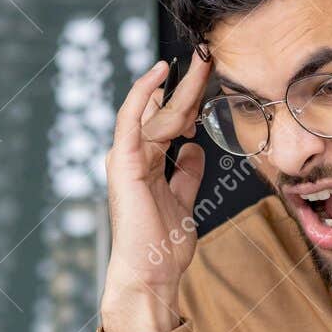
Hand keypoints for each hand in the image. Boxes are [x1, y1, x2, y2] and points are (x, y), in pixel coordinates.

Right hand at [101, 52, 213, 331]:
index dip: (187, 99)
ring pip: (155, 112)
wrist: (151, 274)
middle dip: (187, 85)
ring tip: (199, 63)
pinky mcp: (123, 162)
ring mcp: (126, 158)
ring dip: (178, 87)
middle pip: (163, 112)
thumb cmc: (163, 247)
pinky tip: (160, 73)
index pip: (168, 122)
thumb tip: (194, 150)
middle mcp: (133, 156)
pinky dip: (143, 93)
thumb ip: (187, 174)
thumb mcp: (185, 201)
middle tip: (206, 58)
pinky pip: (132, 119)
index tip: (207, 79)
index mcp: (146, 164)